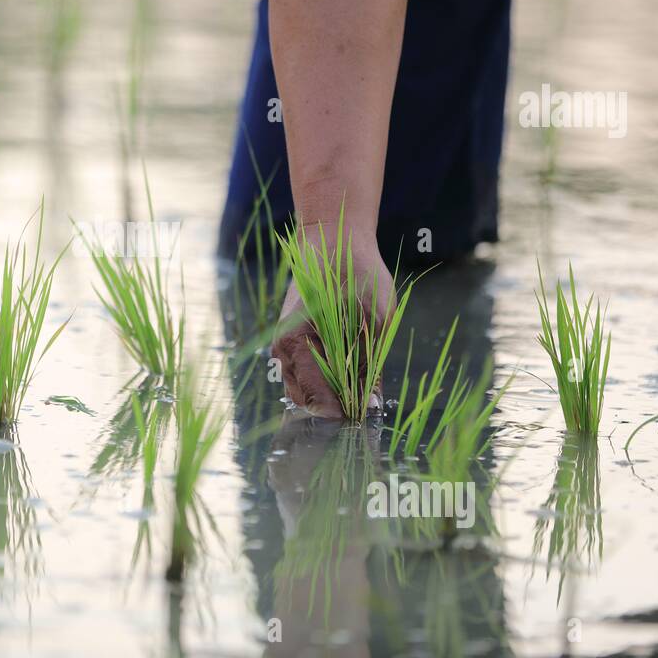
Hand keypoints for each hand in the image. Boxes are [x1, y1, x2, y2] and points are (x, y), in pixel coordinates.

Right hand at [271, 232, 394, 418]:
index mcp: (296, 343)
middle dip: (334, 409)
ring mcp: (282, 346)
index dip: (344, 413)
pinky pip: (303, 374)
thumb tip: (370, 403)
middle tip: (364, 410)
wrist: (333, 237)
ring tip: (357, 394)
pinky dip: (323, 382)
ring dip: (328, 396)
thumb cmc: (356, 271)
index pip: (318, 397)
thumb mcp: (375, 319)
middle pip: (306, 401)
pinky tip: (346, 376)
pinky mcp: (290, 340)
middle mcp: (282, 349)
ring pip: (302, 391)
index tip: (366, 420)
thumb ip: (369, 365)